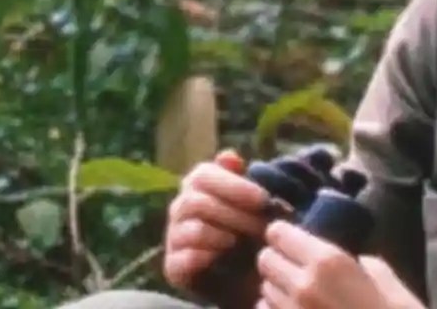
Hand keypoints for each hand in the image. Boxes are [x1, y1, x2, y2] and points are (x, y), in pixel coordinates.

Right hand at [162, 149, 269, 292]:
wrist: (244, 280)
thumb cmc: (249, 235)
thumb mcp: (253, 206)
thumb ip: (241, 180)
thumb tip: (229, 155)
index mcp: (196, 187)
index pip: (204, 174)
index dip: (234, 185)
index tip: (263, 199)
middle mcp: (180, 209)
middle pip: (195, 201)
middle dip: (233, 214)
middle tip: (261, 228)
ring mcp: (174, 238)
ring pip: (192, 229)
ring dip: (222, 236)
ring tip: (241, 244)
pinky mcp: (173, 267)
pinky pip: (183, 258)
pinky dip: (205, 258)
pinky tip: (223, 260)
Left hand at [255, 220, 387, 308]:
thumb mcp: (391, 289)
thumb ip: (366, 266)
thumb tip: (356, 261)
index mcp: (328, 262)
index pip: (277, 233)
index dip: (285, 237)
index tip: (294, 243)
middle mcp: (302, 285)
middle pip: (264, 260)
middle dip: (278, 262)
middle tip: (298, 271)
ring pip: (264, 290)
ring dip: (277, 290)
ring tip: (302, 299)